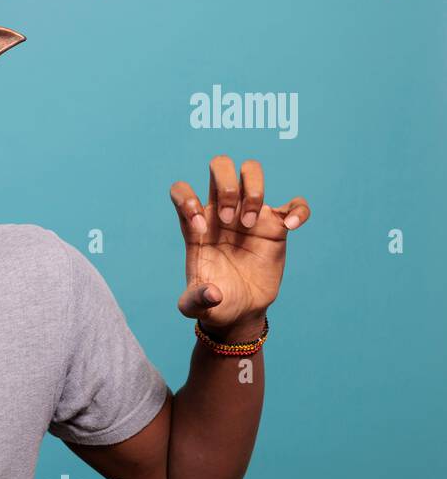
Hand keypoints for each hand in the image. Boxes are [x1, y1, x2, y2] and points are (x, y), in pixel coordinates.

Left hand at [168, 156, 310, 337]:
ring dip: (252, 192)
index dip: (186, 200)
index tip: (200, 231)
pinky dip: (298, 209)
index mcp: (195, 224)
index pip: (181, 190)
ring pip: (251, 172)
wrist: (239, 311)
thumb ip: (195, 301)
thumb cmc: (213, 302)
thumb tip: (213, 292)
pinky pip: (294, 204)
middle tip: (228, 221)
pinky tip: (291, 226)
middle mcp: (220, 213)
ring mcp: (249, 215)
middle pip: (219, 166)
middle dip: (226, 187)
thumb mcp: (195, 306)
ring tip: (248, 225)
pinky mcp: (275, 227)